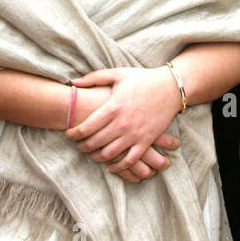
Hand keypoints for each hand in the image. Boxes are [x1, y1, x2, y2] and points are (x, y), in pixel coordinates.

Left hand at [66, 67, 181, 171]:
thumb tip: (72, 82)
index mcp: (112, 107)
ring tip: (91, 154)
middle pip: (94, 143)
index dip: (73, 134)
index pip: (85, 128)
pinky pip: (129, 160)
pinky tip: (111, 165)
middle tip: (77, 145)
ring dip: (96, 157)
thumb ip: (94, 78)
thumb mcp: (117, 73)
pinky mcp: (146, 141)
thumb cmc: (142, 79)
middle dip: (81, 147)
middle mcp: (122, 123)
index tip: (68, 134)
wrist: (171, 87)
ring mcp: (134, 134)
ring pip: (109, 154)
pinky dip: (118, 167)